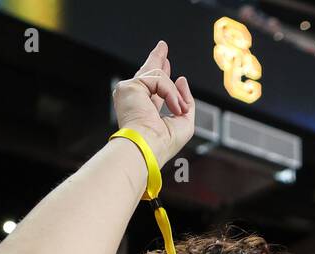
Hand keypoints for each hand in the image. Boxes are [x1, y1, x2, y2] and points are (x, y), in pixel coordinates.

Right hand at [111, 40, 195, 168]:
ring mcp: (130, 92)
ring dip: (174, 94)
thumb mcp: (184, 121)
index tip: (167, 64)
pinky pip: (158, 79)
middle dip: (157, 59)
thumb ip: (185, 100)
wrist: (149, 146)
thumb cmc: (164, 142)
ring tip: (177, 109)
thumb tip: (182, 79)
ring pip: (159, 77)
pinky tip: (173, 106)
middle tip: (163, 46)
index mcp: (144, 110)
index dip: (163, 76)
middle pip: (146, 73)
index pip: (153, 89)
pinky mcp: (129, 86)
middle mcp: (134, 99)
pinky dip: (170, 92)